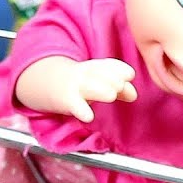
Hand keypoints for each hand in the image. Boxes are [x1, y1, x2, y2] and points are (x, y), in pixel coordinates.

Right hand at [16, 56, 137, 121]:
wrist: (48, 83)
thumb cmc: (81, 84)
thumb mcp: (100, 82)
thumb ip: (120, 88)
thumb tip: (134, 95)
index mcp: (96, 69)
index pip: (109, 65)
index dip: (120, 70)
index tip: (129, 75)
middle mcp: (86, 75)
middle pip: (99, 73)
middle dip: (112, 79)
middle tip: (119, 87)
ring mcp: (75, 87)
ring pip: (89, 86)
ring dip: (101, 90)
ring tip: (111, 95)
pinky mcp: (66, 101)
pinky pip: (75, 105)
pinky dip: (81, 110)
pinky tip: (88, 117)